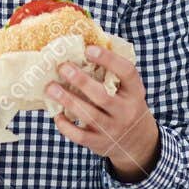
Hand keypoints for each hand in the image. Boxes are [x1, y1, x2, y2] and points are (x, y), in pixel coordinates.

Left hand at [44, 44, 159, 180]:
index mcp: (135, 93)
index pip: (127, 73)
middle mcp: (126, 111)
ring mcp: (113, 130)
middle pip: (102, 96)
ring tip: (50, 87)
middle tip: (62, 67)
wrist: (138, 142)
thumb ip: (113, 74)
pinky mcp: (99, 144)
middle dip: (80, 80)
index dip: (108, 59)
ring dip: (67, 100)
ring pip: (89, 115)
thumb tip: (85, 45)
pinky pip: (80, 136)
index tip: (88, 49)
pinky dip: (65, 126)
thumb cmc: (127, 106)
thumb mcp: (129, 90)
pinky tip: (56, 114)